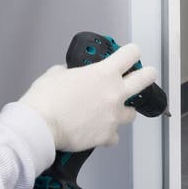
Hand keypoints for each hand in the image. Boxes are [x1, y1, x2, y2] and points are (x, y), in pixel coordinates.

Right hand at [19, 43, 156, 151]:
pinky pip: (115, 135)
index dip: (131, 52)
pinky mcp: (107, 136)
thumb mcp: (57, 73)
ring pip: (132, 112)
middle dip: (147, 75)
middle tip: (146, 74)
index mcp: (103, 73)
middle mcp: (114, 93)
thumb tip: (75, 75)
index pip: (130, 55)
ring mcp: (113, 116)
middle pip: (144, 80)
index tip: (131, 54)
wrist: (40, 126)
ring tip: (114, 109)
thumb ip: (73, 72)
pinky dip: (108, 133)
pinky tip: (99, 130)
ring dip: (125, 109)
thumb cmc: (46, 98)